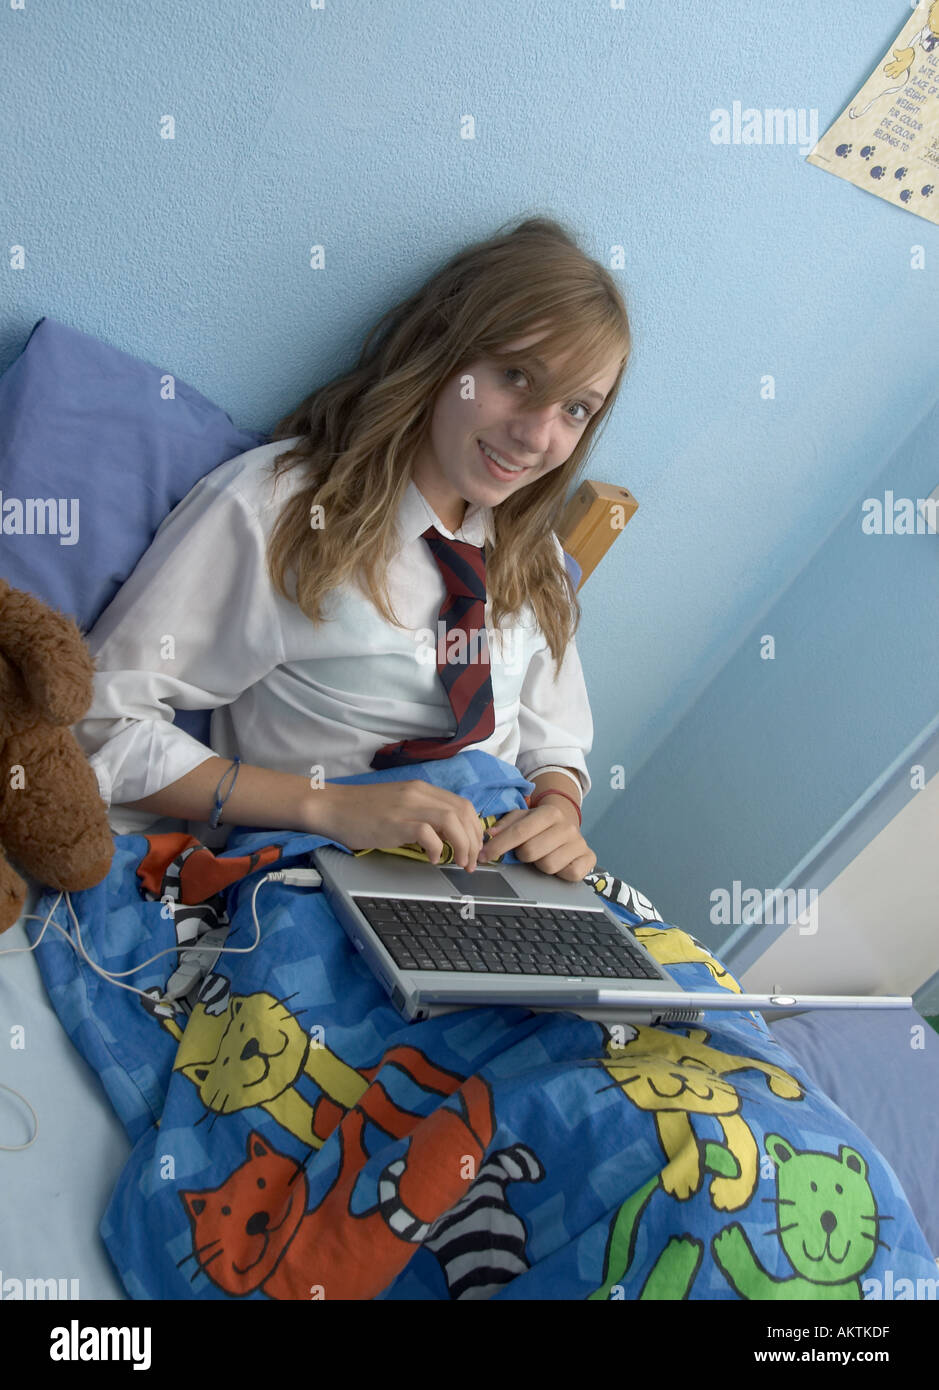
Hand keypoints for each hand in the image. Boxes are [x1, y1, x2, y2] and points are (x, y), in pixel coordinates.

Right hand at [307, 780, 484, 870]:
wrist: (331, 807)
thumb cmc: (361, 811)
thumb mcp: (399, 805)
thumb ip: (422, 814)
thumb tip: (445, 836)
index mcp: (422, 789)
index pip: (462, 805)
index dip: (474, 828)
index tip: (474, 847)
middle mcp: (418, 793)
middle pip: (463, 812)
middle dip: (474, 840)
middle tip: (472, 861)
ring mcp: (407, 806)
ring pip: (452, 821)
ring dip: (463, 845)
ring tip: (460, 863)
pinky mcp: (395, 822)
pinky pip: (428, 834)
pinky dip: (437, 849)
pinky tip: (434, 859)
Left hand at [477, 799, 596, 881]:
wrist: (568, 826)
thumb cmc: (540, 826)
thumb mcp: (522, 818)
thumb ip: (504, 824)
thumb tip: (490, 834)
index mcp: (550, 812)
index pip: (519, 832)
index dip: (498, 846)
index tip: (484, 855)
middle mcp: (567, 826)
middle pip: (531, 852)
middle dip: (522, 855)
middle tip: (525, 852)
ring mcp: (580, 843)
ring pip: (548, 865)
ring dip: (540, 865)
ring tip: (543, 855)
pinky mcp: (589, 858)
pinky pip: (569, 874)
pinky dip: (560, 873)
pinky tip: (558, 863)